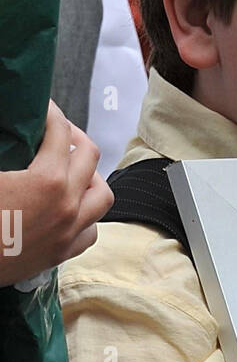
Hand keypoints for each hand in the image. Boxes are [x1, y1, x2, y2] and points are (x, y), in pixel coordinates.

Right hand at [0, 102, 111, 286]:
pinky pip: (90, 230)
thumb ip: (4, 146)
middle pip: (90, 156)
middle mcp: (68, 206)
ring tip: (71, 169)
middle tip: (58, 132)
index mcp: (47, 181)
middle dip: (74, 136)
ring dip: (90, 176)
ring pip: (101, 195)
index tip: (43, 108)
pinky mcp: (62, 254)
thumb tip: (9, 134)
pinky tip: (70, 207)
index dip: (51, 113)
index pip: (60, 132)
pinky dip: (86, 214)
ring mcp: (69, 232)